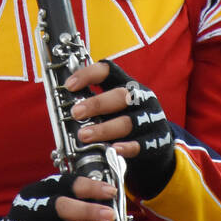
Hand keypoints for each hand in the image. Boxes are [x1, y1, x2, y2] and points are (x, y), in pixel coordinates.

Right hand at [0, 173, 120, 220]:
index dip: (89, 186)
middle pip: (59, 207)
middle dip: (87, 210)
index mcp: (35, 193)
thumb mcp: (46, 202)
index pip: (63, 183)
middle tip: (110, 214)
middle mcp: (30, 212)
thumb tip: (106, 199)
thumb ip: (70, 198)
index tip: (110, 191)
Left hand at [66, 60, 175, 198]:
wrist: (158, 143)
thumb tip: (62, 106)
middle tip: (75, 113)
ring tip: (84, 136)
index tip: (69, 85)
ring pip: (128, 121)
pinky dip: (127, 147)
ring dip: (104, 129)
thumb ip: (93, 104)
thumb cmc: (124, 121)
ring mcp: (151, 117)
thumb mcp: (112, 107)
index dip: (88, 74)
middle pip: (121, 95)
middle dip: (96, 104)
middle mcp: (141, 97)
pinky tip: (114, 150)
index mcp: (126, 83)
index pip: (108, 70)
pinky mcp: (158, 138)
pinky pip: (142, 143)